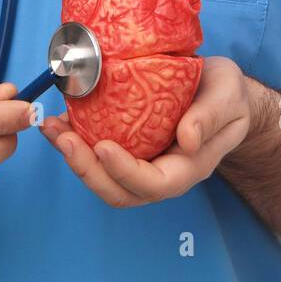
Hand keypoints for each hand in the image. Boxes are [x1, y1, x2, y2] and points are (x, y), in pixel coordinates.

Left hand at [37, 56, 260, 207]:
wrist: (220, 90)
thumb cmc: (228, 95)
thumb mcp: (229, 95)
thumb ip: (211, 116)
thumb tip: (188, 140)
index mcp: (189, 167)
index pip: (154, 184)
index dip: (124, 172)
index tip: (102, 145)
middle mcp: (161, 172)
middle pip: (120, 191)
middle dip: (87, 170)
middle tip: (63, 138)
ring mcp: (142, 162)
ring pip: (103, 178)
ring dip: (74, 158)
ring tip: (52, 128)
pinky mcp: (127, 146)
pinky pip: (97, 154)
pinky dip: (75, 140)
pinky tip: (60, 119)